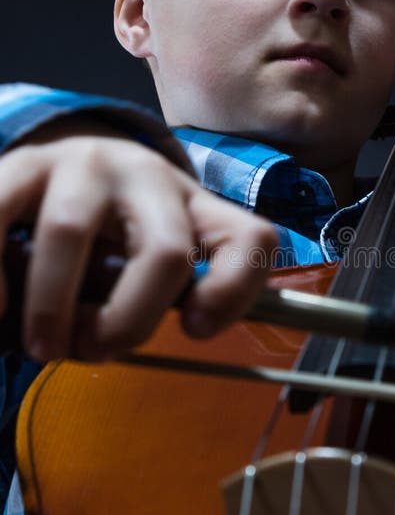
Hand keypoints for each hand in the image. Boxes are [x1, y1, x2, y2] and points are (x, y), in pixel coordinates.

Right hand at [0, 132, 277, 361]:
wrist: (63, 165)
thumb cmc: (114, 234)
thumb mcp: (152, 258)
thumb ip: (158, 297)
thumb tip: (110, 345)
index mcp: (195, 206)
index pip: (249, 239)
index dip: (235, 292)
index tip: (195, 330)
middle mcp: (149, 176)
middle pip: (164, 251)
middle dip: (130, 319)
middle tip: (94, 351)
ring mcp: (86, 164)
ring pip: (71, 231)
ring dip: (52, 305)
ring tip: (44, 344)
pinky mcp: (26, 163)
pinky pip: (1, 212)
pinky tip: (0, 305)